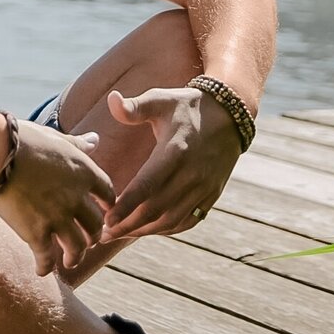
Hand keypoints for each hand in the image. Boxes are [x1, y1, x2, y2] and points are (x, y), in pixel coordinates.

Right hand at [0, 122, 116, 275]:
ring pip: (77, 247)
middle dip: (94, 235)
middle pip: (95, 224)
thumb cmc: (24, 141)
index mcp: (84, 172)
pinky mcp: (36, 233)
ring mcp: (57, 218)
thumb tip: (96, 139)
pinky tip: (41, 271)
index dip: (108, 204)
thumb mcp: (56, 138)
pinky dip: (45, 267)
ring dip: (76, 257)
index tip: (105, 211)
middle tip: (89, 240)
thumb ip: (78, 144)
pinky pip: (46, 257)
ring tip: (71, 261)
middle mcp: (76, 198)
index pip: (107, 192)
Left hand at [101, 84, 241, 240]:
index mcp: (175, 152)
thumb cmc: (186, 107)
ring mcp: (204, 188)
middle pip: (156, 210)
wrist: (229, 116)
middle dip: (128, 225)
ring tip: (120, 234)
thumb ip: (135, 106)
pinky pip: (188, 221)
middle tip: (104, 233)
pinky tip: (148, 230)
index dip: (125, 206)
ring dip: (145, 231)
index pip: (147, 186)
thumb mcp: (161, 100)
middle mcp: (191, 174)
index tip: (105, 219)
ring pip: (171, 220)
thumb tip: (112, 99)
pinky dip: (167, 229)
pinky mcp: (212, 196)